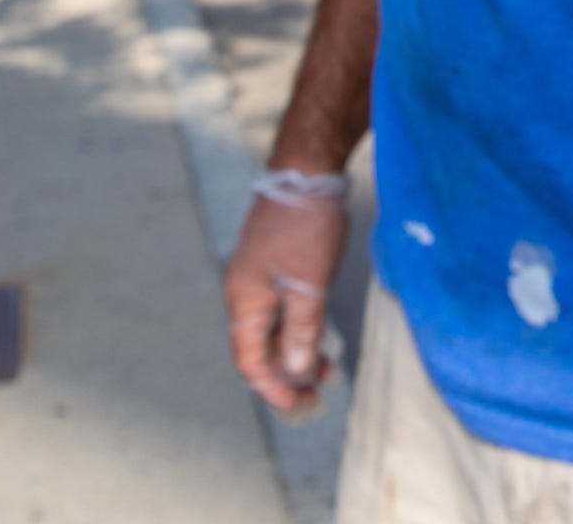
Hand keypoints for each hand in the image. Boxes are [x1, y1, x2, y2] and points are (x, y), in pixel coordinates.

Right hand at [225, 191, 347, 414]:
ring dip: (297, 352)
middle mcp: (246, 292)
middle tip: (319, 395)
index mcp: (244, 300)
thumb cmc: (306, 224)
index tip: (303, 405)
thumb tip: (295, 373)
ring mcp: (260, 277)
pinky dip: (300, 327)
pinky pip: (283, 308)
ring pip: (274, 328)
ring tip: (328, 369)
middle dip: (287, 375)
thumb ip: (301, 330)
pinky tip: (322, 335)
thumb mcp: (309, 283)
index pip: (250, 361)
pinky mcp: (276, 263)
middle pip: (260, 349)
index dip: (274, 388)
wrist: (308, 168)